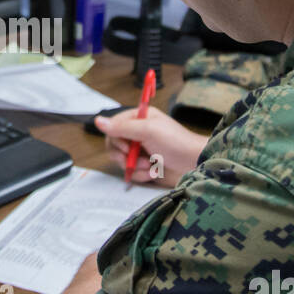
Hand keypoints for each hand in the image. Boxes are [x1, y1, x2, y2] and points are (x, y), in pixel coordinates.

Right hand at [93, 106, 208, 186]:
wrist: (195, 163)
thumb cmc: (176, 142)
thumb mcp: (148, 131)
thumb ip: (122, 127)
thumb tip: (97, 121)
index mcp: (138, 118)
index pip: (113, 127)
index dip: (116, 140)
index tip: (127, 148)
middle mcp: (137, 133)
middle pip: (114, 145)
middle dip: (125, 157)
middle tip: (140, 160)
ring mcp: (141, 149)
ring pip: (122, 161)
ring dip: (135, 167)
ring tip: (151, 167)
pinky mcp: (145, 164)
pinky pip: (132, 172)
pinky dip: (141, 175)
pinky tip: (153, 173)